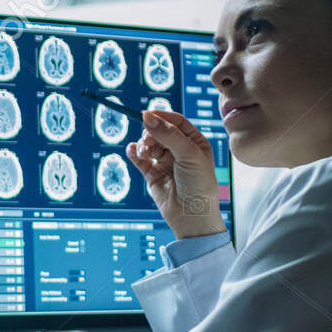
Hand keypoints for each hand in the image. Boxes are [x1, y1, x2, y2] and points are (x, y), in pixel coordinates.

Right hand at [126, 110, 226, 238]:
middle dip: (151, 132)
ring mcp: (165, 162)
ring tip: (144, 152)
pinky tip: (133, 151)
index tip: (148, 114)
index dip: (162, 116)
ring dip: (143, 144)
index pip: (176, 121)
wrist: (192, 217)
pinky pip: (139, 159)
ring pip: (148, 144)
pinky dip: (134, 153)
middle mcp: (180, 150)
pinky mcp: (152, 174)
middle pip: (159, 131)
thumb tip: (147, 116)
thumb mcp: (189, 155)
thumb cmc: (199, 185)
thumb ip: (168, 135)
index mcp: (195, 142)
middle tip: (148, 140)